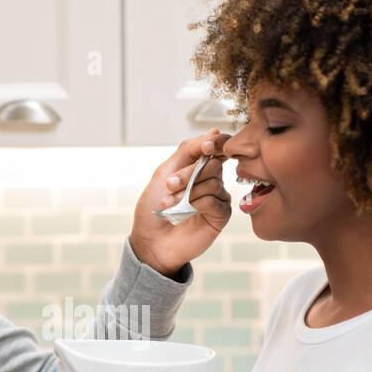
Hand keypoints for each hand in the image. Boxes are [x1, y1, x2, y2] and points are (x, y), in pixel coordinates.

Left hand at [129, 130, 232, 276]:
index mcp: (199, 166)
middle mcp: (212, 179)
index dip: (216, 143)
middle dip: (189, 173)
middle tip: (169, 185)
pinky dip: (198, 203)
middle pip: (212, 164)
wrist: (150, 240)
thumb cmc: (153, 206)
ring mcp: (218, 197)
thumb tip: (215, 131)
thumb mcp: (166, 171)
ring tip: (169, 203)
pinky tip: (185, 212)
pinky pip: (216, 200)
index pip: (218, 146)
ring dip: (188, 191)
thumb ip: (189, 149)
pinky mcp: (221, 215)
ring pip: (214, 182)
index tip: (205, 147)